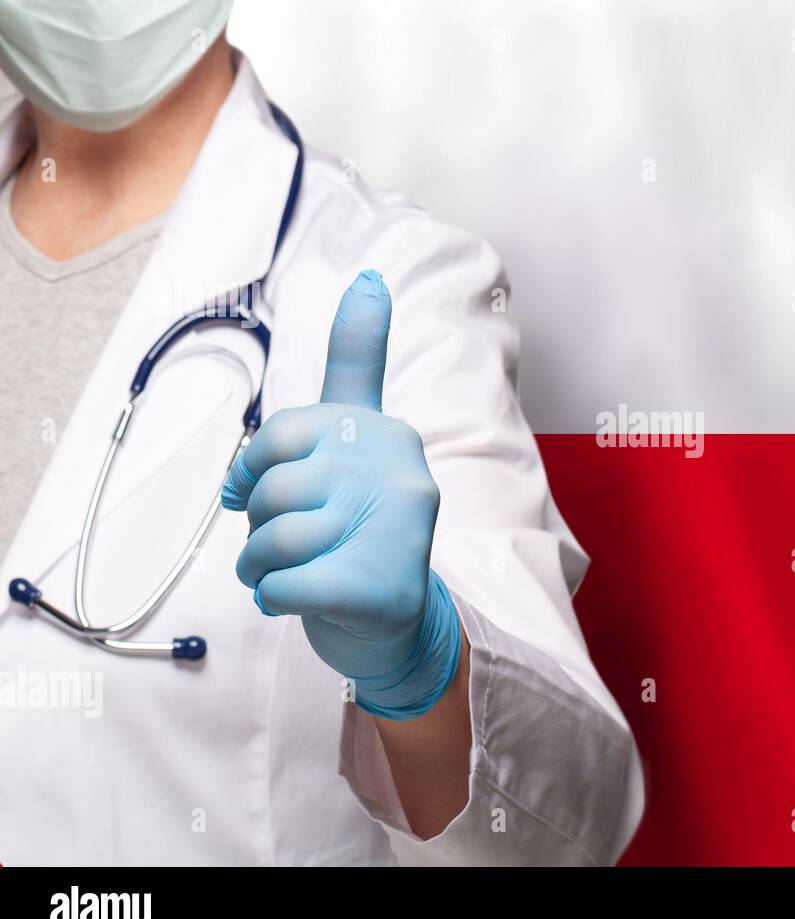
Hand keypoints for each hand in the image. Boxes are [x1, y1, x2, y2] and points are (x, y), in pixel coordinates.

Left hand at [220, 269, 460, 719]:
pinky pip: (281, 585)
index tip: (265, 484)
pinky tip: (300, 599)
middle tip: (286, 543)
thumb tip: (370, 279)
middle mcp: (399, 473)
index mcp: (388, 433)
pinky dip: (272, 599)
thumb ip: (359, 364)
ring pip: (272, 540)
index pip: (285, 432)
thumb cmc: (360, 528)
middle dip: (258, 524)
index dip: (255, 467)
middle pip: (273, 488)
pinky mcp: (377, 586)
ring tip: (292, 574)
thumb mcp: (358, 442)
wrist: (398, 624)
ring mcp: (395, 531)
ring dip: (261, 567)